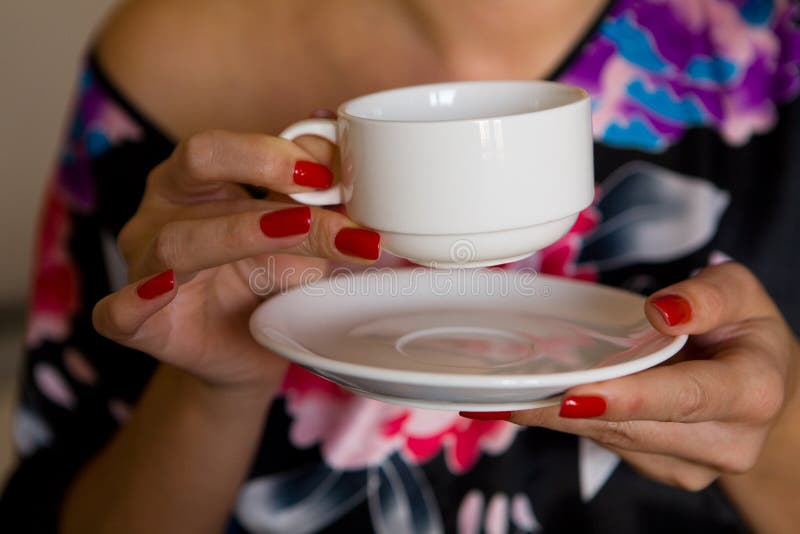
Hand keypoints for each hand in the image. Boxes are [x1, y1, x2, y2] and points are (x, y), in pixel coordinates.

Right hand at [91, 129, 380, 391]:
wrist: (253, 355)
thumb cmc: (270, 283)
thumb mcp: (301, 234)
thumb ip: (314, 197)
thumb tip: (338, 156)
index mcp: (194, 183)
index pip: (221, 147)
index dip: (273, 152)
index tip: (330, 173)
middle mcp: (161, 213)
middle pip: (196, 166)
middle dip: (263, 167)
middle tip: (321, 188)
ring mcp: (141, 267)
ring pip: (177, 241)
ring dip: (243, 233)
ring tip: (299, 229)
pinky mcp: (135, 325)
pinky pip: (119, 311)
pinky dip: (137, 299)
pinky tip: (164, 289)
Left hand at [503, 262, 797, 490]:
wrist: (757, 384)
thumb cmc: (744, 332)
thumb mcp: (740, 293)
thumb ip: (708, 295)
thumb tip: (662, 311)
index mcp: (752, 392)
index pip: (685, 398)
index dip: (630, 398)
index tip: (575, 396)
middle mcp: (725, 441)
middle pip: (634, 426)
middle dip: (567, 409)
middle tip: (509, 394)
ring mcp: (693, 464)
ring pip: (613, 440)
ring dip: (557, 418)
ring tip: (505, 396)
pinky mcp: (664, 469)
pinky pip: (609, 444)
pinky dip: (570, 421)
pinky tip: (535, 402)